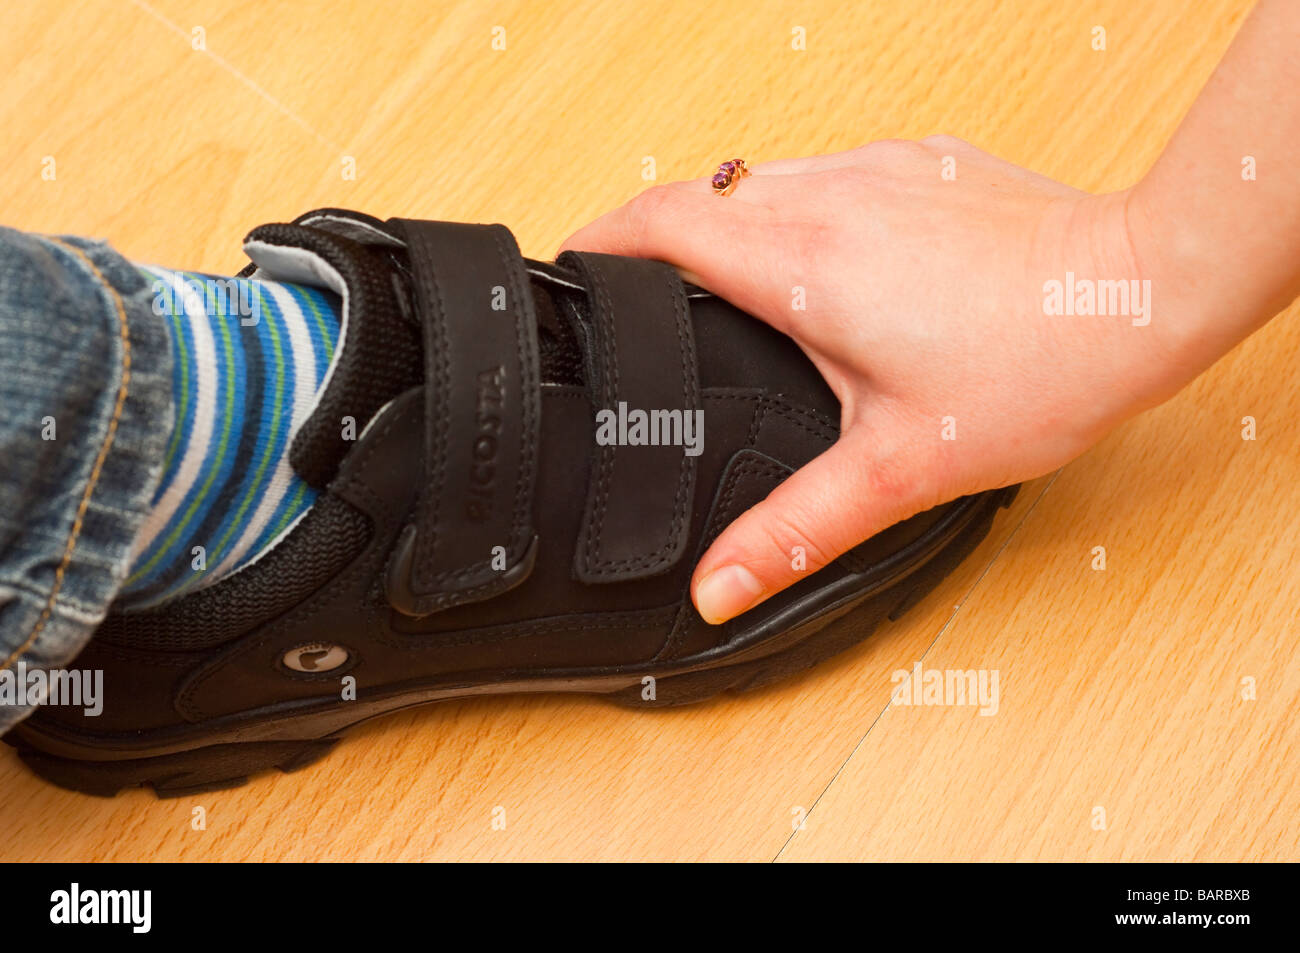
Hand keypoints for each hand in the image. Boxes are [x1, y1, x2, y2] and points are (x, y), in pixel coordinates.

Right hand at [561, 139, 1196, 623]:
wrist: (1139, 295)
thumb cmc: (1036, 366)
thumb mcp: (898, 465)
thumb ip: (796, 528)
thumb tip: (721, 584)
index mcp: (804, 265)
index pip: (662, 220)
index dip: (602, 238)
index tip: (572, 264)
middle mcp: (832, 196)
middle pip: (700, 194)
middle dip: (656, 236)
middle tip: (642, 293)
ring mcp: (879, 168)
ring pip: (762, 178)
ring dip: (727, 223)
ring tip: (725, 286)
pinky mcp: (921, 163)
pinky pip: (825, 173)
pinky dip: (795, 213)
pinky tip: (828, 266)